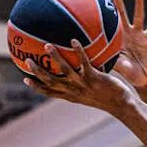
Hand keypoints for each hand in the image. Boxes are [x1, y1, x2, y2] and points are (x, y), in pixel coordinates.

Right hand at [22, 41, 137, 112]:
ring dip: (55, 58)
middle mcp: (75, 91)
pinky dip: (78, 52)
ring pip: (65, 71)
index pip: (50, 92)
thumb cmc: (107, 98)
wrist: (122, 105)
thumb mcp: (90, 93)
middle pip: (51, 82)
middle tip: (27, 61)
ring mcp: (84, 85)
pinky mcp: (95, 78)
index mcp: (71, 96)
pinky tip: (74, 40)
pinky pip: (84, 63)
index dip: (37, 87)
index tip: (25, 80)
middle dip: (38, 72)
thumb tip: (77, 70)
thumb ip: (81, 83)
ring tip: (47, 45)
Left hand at [109, 0, 146, 89]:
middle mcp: (127, 35)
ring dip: (139, 4)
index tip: (97, 1)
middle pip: (122, 14)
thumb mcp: (122, 69)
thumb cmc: (131, 76)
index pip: (108, 24)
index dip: (103, 13)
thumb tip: (108, 58)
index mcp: (117, 40)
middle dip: (118, 0)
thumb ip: (117, 63)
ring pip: (139, 16)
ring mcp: (139, 36)